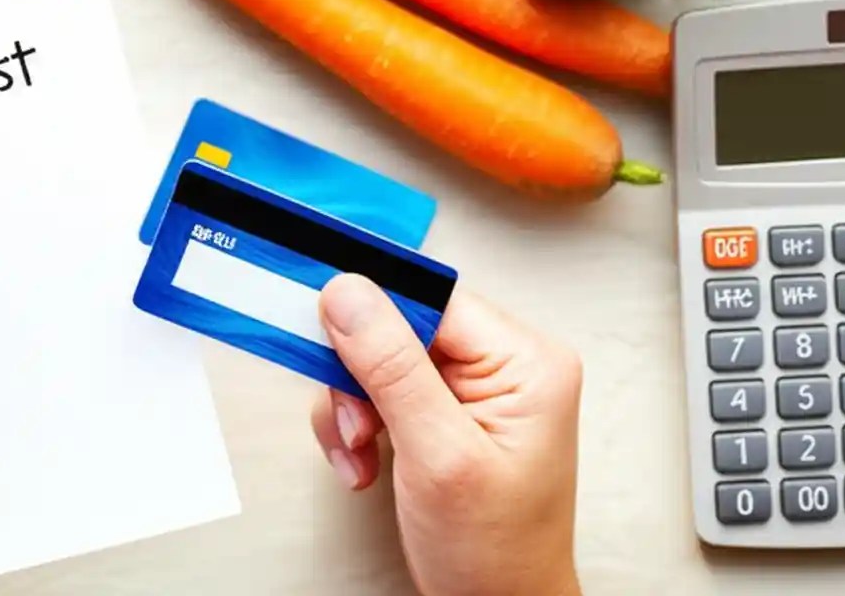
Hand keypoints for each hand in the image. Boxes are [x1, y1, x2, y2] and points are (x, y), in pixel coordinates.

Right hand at [313, 274, 581, 595]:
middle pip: (397, 327)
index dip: (370, 310)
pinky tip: (363, 462)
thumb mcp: (439, 456)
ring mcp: (471, 390)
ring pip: (378, 360)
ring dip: (351, 407)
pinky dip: (356, 426)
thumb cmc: (497, 551)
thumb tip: (348, 293)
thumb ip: (393, 369)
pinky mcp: (442, 413)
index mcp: (525, 361)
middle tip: (353, 423)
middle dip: (357, 376)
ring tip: (360, 453)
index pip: (431, 298)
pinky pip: (379, 391)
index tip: (319, 324)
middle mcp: (502, 366)